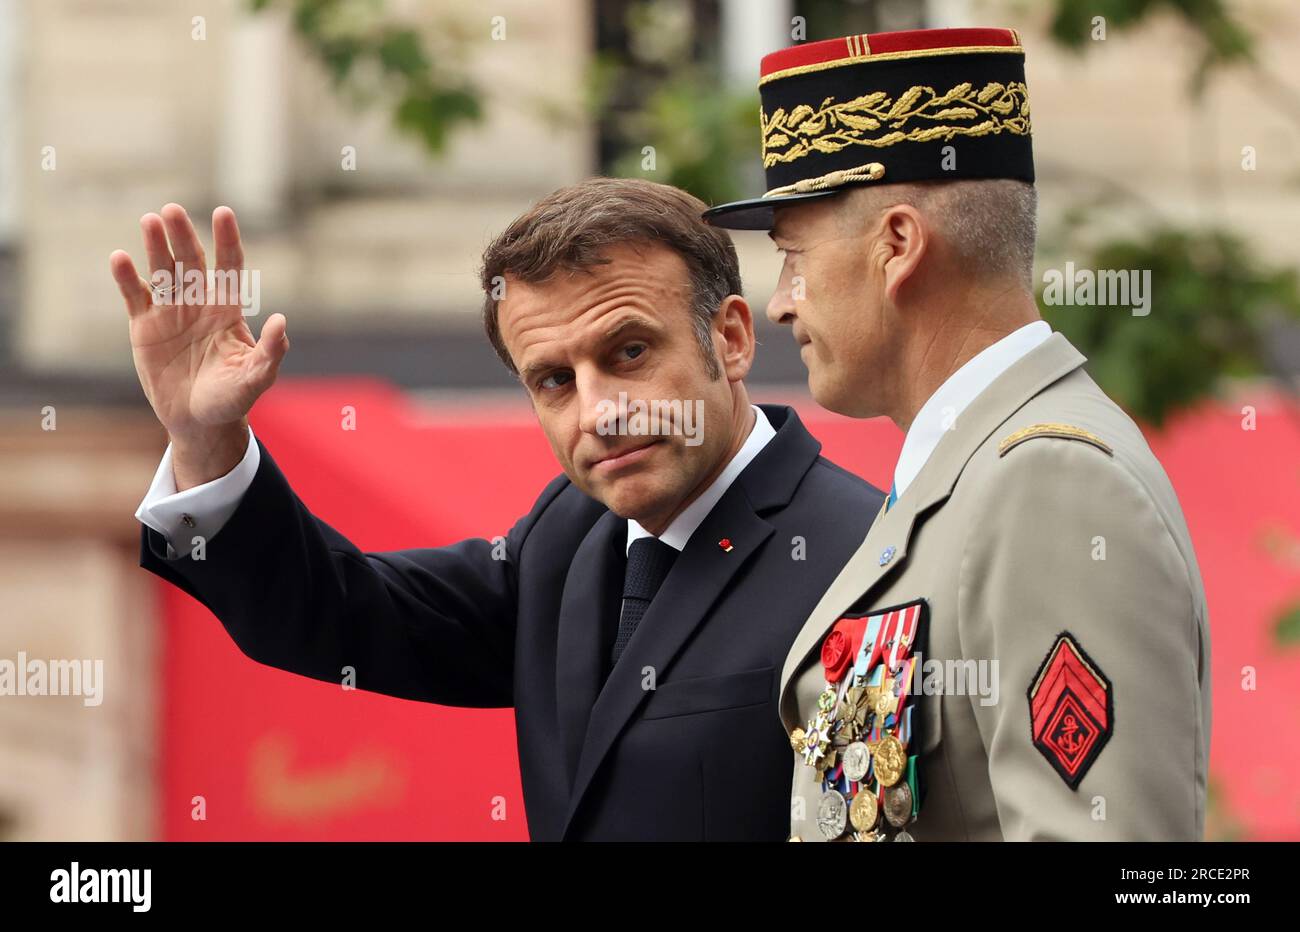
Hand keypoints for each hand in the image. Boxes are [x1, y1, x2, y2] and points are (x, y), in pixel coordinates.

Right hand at [110, 203, 287, 485]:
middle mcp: (198, 303)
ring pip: (162, 272)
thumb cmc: (233, 398)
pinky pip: (135, 296)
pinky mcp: (144, 327)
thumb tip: (281, 321)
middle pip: (190, 261)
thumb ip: (271, 351)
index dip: (227, 240)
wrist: (199, 422)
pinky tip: (120, 257)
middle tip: (173, 210)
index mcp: (227, 309)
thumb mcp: (257, 378)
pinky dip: (127, 278)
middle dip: (183, 235)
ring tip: (150, 220)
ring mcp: (170, 313)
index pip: (229, 266)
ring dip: (156, 247)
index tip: (223, 212)